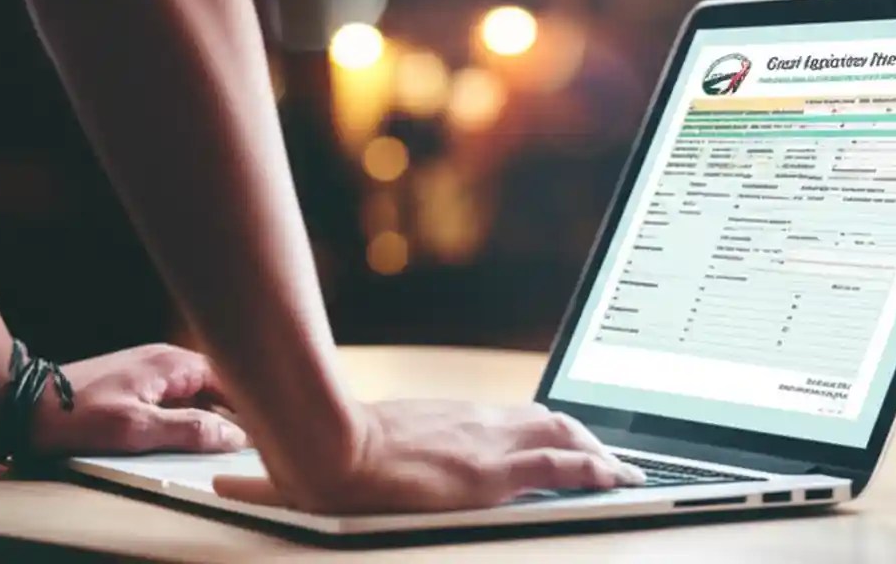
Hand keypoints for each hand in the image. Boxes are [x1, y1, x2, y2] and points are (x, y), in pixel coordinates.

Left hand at [28, 343, 247, 454]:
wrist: (21, 404)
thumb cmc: (73, 415)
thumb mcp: (135, 429)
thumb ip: (188, 430)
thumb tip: (234, 435)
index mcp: (172, 363)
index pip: (233, 378)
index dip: (253, 402)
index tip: (269, 425)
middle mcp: (165, 360)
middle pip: (218, 384)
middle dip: (235, 409)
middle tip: (252, 438)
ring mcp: (149, 369)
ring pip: (197, 392)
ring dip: (210, 414)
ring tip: (224, 441)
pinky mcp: (135, 382)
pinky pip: (176, 397)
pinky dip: (187, 415)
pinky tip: (187, 435)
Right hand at [213, 400, 643, 513]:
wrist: (324, 446)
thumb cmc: (331, 447)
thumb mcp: (357, 445)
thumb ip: (353, 453)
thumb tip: (276, 473)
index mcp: (450, 419)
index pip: (511, 418)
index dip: (545, 428)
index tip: (565, 438)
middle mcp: (475, 422)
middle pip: (546, 420)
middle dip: (582, 437)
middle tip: (608, 456)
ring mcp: (486, 443)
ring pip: (563, 434)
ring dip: (596, 450)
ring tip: (620, 469)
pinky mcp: (491, 472)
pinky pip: (560, 466)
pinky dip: (594, 468)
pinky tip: (615, 478)